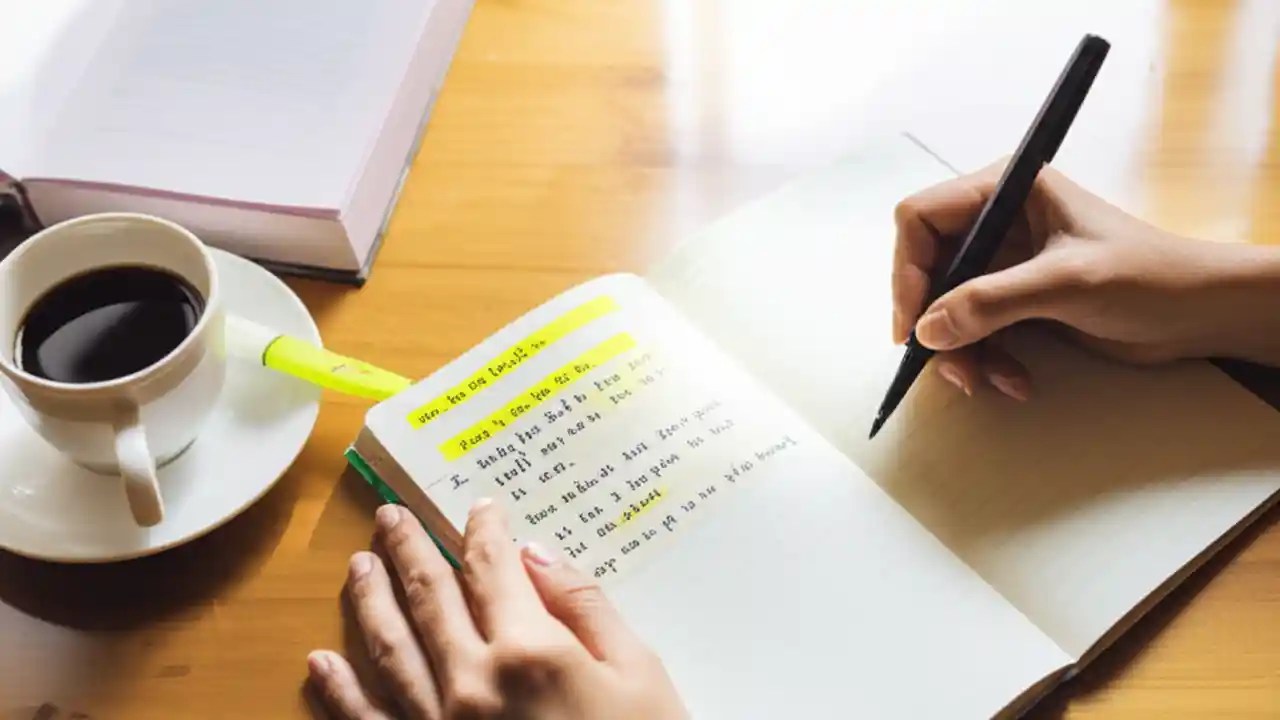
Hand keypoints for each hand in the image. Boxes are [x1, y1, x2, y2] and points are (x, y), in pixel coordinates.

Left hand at [306, 501, 687, 719]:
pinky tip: (320, 663)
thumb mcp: (638, 674)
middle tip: (390, 517)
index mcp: (530, 651)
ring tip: (358, 566)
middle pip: (429, 598)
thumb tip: (537, 556)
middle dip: (409, 551)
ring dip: (369, 602)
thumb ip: (585, 609)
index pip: (493, 569)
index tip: (480, 509)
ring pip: (390, 649)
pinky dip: (340, 692)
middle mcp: (473, 682)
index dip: (484, 532)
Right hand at [892, 158, 1279, 397]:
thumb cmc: (1147, 277)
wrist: (1199, 314)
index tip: (912, 322)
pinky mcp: (1016, 300)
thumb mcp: (1065, 284)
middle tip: (948, 365)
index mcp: (1005, 190)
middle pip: (928, 271)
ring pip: (947, 309)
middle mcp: (997, 221)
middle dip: (937, 324)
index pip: (921, 219)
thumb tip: (927, 329)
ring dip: (963, 352)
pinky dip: (986, 360)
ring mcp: (1005, 262)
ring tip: (988, 381)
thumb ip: (991, 302)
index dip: (907, 271)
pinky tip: (1015, 380)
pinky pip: (975, 332)